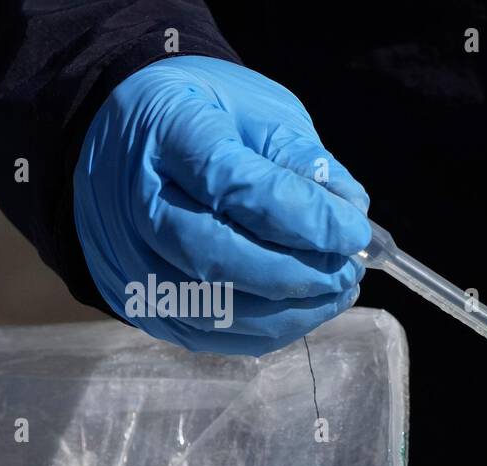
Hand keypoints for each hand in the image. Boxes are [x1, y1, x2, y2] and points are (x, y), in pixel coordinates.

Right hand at [73, 56, 370, 353]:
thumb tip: (351, 213)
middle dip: (296, 273)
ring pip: (212, 306)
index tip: (355, 233)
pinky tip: (309, 308)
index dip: (303, 216)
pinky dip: (269, 329)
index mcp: (166, 129)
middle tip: (348, 270)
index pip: (231, 183)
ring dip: (291, 310)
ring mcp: (130, 256)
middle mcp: (133, 198)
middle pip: (213, 254)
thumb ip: (303, 160)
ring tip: (339, 289)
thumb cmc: (209, 119)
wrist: (134, 141)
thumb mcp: (259, 110)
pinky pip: (211, 333)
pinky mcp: (143, 301)